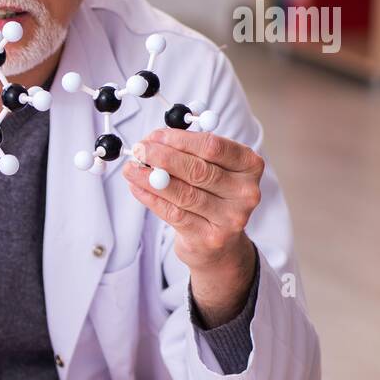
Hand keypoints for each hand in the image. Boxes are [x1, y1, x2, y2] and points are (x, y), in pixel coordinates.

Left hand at [122, 128, 261, 324]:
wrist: (220, 243)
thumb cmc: (211, 195)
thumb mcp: (211, 168)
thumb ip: (188, 152)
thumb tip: (153, 140)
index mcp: (249, 165)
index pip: (213, 147)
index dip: (180, 140)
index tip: (155, 136)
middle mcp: (245, 192)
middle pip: (198, 170)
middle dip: (162, 157)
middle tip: (138, 150)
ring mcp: (230, 218)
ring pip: (184, 194)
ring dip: (151, 179)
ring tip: (131, 168)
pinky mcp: (209, 237)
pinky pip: (174, 214)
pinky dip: (151, 198)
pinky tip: (137, 187)